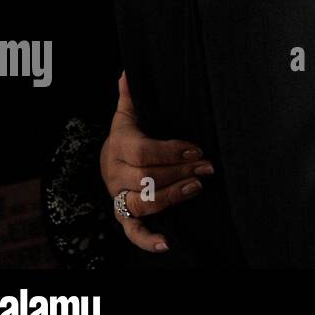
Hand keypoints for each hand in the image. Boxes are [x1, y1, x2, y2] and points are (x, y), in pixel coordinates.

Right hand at [101, 71, 215, 252]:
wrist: (106, 161)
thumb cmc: (127, 135)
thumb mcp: (127, 115)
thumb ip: (131, 95)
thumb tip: (128, 71)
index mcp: (118, 146)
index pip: (143, 151)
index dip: (171, 151)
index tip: (197, 148)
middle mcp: (115, 174)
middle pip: (146, 178)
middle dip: (180, 172)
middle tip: (208, 167)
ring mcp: (118, 197)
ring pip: (142, 203)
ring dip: (171, 197)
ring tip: (197, 187)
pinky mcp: (123, 216)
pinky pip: (131, 232)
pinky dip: (147, 240)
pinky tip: (167, 243)